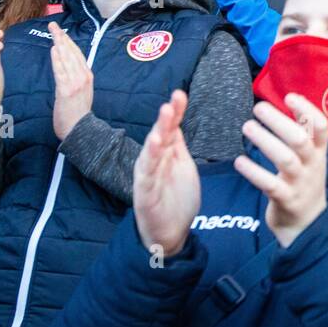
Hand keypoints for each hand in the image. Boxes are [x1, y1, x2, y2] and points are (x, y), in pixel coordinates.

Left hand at [49, 21, 93, 140]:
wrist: (80, 130)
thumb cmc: (77, 113)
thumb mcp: (81, 92)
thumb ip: (74, 78)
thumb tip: (65, 65)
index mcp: (87, 76)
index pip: (78, 54)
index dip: (69, 42)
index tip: (61, 32)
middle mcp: (84, 77)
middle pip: (72, 52)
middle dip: (63, 37)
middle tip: (54, 25)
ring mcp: (76, 83)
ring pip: (67, 58)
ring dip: (59, 43)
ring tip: (53, 32)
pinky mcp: (67, 90)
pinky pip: (61, 71)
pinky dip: (58, 60)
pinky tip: (54, 49)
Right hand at [133, 90, 199, 257]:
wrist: (170, 232)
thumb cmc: (176, 198)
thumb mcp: (182, 166)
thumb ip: (177, 145)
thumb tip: (176, 120)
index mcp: (166, 154)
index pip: (170, 129)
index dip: (175, 112)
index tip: (180, 94)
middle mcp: (154, 161)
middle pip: (160, 135)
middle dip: (166, 118)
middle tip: (172, 100)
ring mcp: (148, 176)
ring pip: (151, 151)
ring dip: (157, 133)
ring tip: (164, 116)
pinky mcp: (144, 193)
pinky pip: (146, 174)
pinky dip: (149, 160)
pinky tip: (154, 146)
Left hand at [236, 96, 327, 247]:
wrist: (306, 225)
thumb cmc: (303, 183)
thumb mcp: (311, 159)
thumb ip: (303, 134)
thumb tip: (292, 100)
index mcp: (319, 153)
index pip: (321, 127)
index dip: (307, 110)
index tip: (289, 97)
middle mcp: (312, 166)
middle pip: (300, 140)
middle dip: (279, 122)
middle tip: (258, 108)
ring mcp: (300, 184)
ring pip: (286, 160)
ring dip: (265, 141)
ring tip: (247, 127)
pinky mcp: (286, 200)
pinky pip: (270, 184)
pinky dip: (254, 171)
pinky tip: (240, 161)